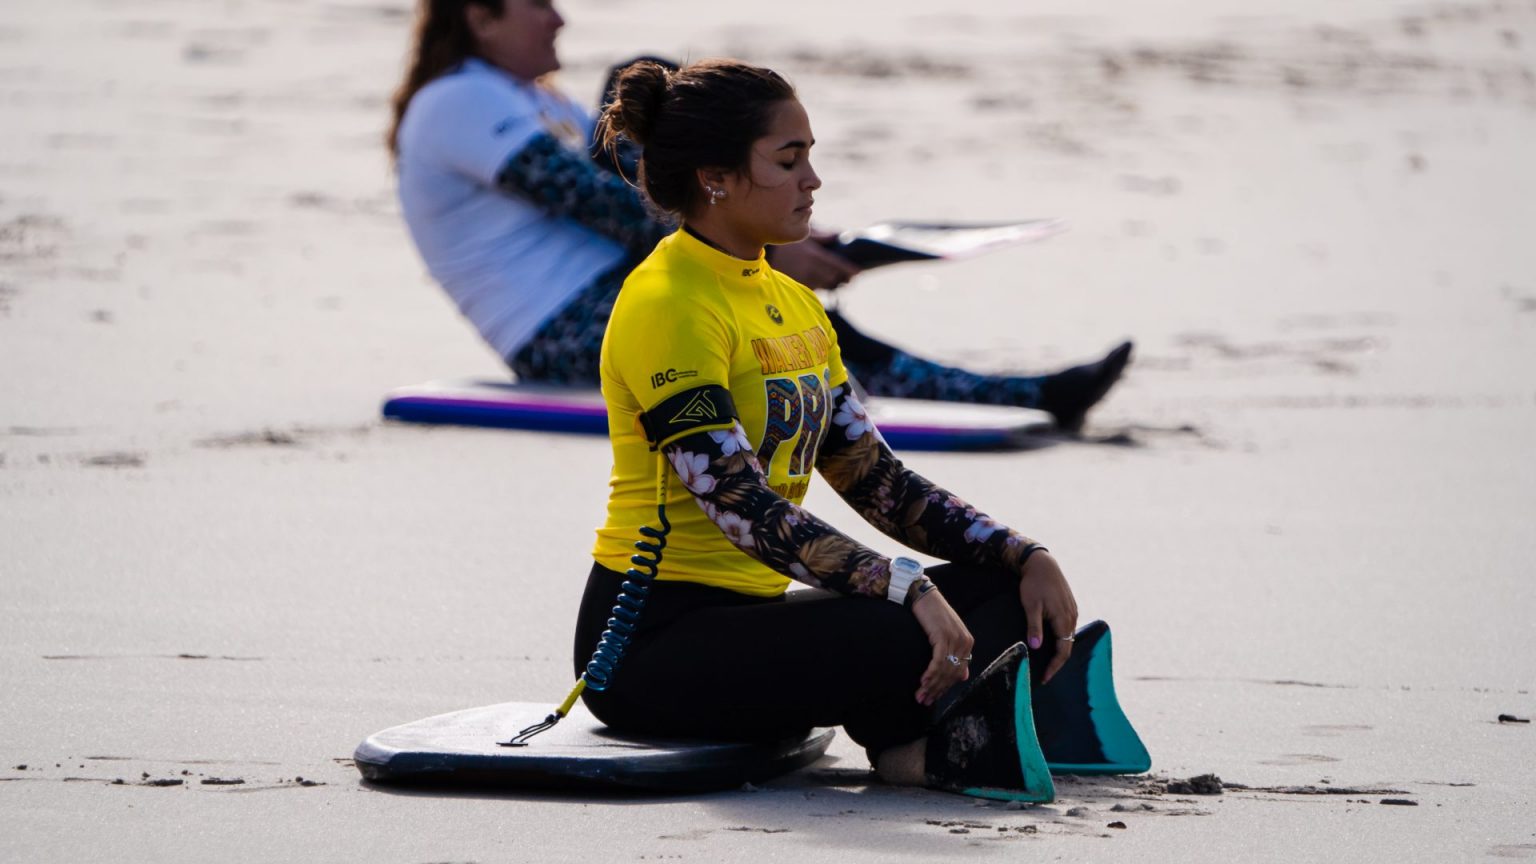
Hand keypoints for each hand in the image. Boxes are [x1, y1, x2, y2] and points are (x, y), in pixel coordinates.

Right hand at [769, 231, 860, 289]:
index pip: (837, 264)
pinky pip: (812, 289)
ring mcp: (802, 279)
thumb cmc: (784, 241)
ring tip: (838, 282)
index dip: (849, 269)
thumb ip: (822, 236)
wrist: (760, 253)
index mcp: (814, 254)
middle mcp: (809, 269)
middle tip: (849, 278)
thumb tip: (839, 236)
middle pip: (832, 278)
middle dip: (842, 278)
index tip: (858, 272)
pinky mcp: (794, 285)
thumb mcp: (803, 234)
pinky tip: (821, 284)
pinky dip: (819, 287)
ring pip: (823, 285)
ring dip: (831, 284)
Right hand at [910, 588, 974, 705]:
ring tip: (920, 695)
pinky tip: (923, 682)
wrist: (923, 595)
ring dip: (931, 685)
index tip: (933, 697)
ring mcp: (955, 639)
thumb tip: (963, 676)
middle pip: (952, 674)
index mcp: (968, 643)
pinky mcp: (943, 637)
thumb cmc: (932, 614)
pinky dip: (930, 674)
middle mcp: (965, 642)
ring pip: (944, 670)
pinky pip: (938, 662)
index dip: (945, 687)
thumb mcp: (947, 635)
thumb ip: (956, 655)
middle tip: (924, 700)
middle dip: (937, 690)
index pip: (959, 672)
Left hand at [1018, 551, 1078, 684]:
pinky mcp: (1069, 606)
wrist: (1042, 563)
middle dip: (1057, 662)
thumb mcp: (1031, 606)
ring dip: (1060, 650)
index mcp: (1063, 619)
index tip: (1045, 678)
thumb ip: (1034, 627)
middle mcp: (1072, 617)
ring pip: (1068, 637)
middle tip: (1045, 674)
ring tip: (1048, 661)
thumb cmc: (1034, 584)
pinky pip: (1068, 628)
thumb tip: (1036, 647)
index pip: (1063, 651)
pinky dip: (1061, 639)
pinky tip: (1052, 642)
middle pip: (1067, 647)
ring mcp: (1072, 611)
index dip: (1054, 667)